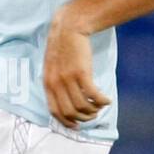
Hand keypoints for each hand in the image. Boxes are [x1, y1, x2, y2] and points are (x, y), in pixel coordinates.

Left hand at [43, 9, 111, 128]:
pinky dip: (102, 101)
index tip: (77, 126)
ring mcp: (68, 79)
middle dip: (83, 118)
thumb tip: (65, 101)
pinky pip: (93, 95)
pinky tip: (106, 100)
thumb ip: (55, 83)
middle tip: (92, 115)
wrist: (69, 28)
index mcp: (47, 84)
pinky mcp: (82, 73)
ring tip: (100, 106)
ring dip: (94, 110)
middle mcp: (56, 84)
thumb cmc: (63, 47)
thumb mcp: (52, 67)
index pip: (55, 112)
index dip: (67, 122)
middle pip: (70, 112)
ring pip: (83, 106)